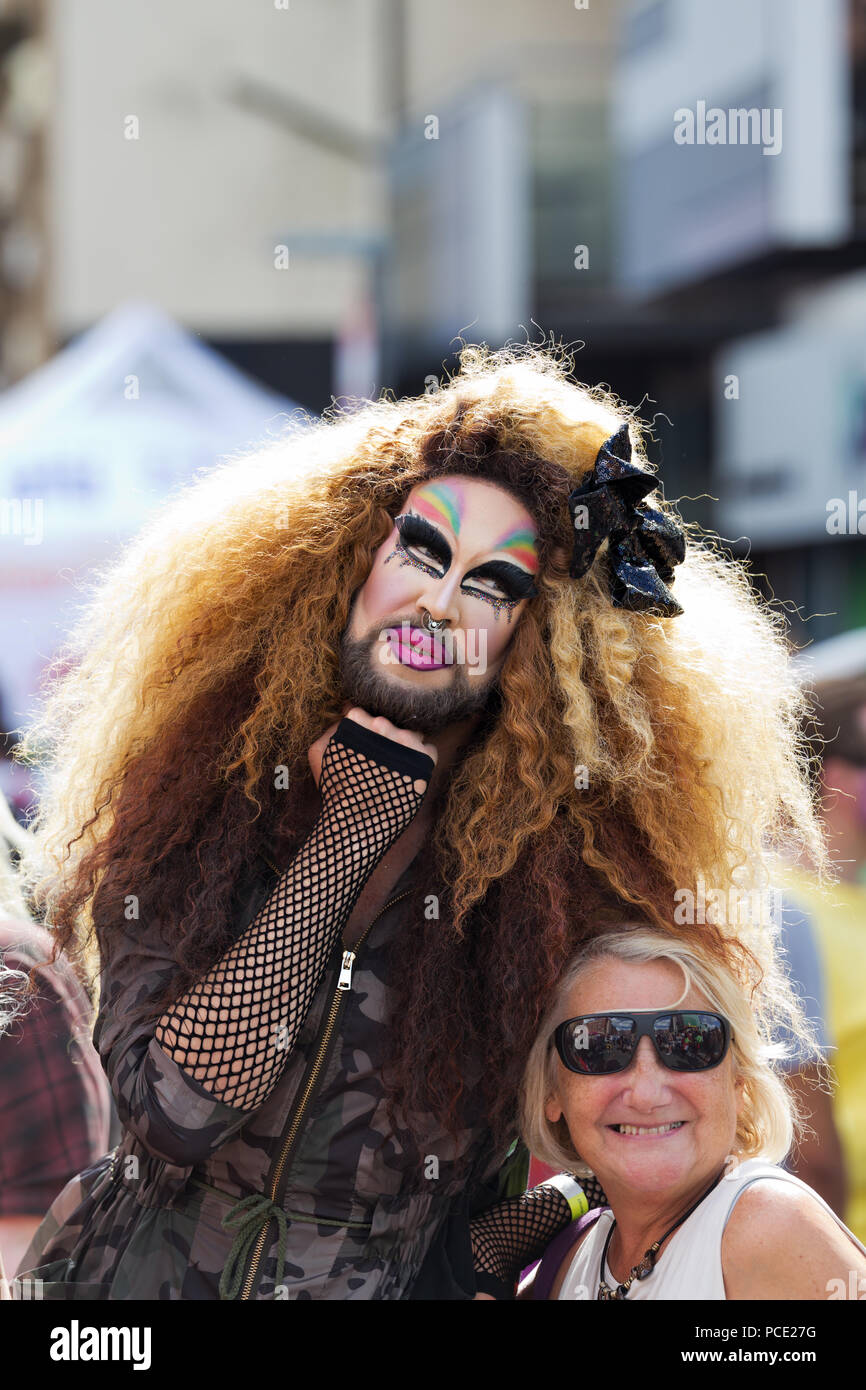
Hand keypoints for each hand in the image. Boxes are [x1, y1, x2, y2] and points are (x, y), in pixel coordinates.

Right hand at [307, 703, 436, 794]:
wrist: (356, 824)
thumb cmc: (335, 791)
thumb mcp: (318, 754)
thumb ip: (331, 728)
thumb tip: (348, 715)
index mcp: (357, 720)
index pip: (364, 711)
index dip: (362, 727)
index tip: (362, 743)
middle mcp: (383, 725)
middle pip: (389, 722)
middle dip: (384, 737)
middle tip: (378, 760)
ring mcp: (406, 740)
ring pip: (411, 733)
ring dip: (405, 746)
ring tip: (395, 769)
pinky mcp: (425, 758)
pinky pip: (428, 749)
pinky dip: (421, 760)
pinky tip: (408, 775)